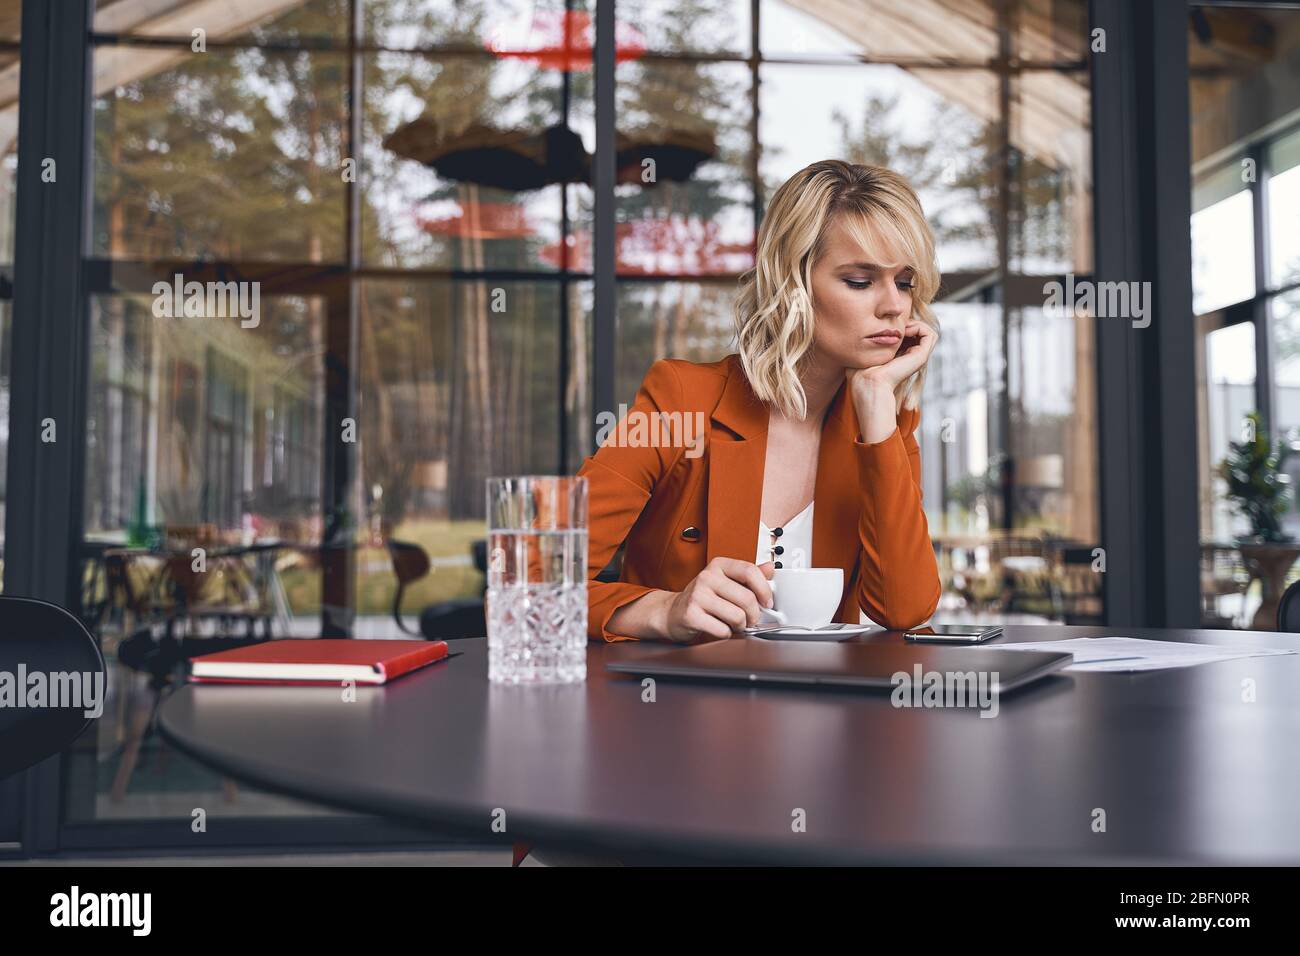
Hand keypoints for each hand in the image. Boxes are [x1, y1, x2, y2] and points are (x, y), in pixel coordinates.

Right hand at [659, 558, 774, 642]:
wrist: (673, 612)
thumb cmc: (703, 597)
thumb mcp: (726, 581)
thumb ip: (748, 576)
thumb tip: (770, 568)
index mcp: (718, 565)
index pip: (750, 571)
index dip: (764, 589)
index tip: (768, 602)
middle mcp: (707, 577)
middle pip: (747, 598)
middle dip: (754, 615)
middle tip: (751, 619)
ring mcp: (697, 595)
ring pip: (737, 616)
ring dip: (740, 626)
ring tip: (734, 624)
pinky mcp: (691, 615)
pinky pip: (723, 630)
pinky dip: (726, 634)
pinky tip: (720, 628)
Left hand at [851, 321, 936, 391]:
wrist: (869, 383)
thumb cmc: (860, 373)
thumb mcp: (863, 354)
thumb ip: (865, 344)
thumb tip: (859, 333)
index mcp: (899, 357)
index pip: (905, 334)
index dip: (898, 325)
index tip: (884, 325)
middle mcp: (910, 357)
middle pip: (916, 330)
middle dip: (907, 322)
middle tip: (893, 324)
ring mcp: (917, 357)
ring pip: (925, 330)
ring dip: (914, 323)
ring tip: (899, 328)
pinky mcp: (922, 356)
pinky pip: (929, 333)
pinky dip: (918, 326)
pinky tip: (904, 331)